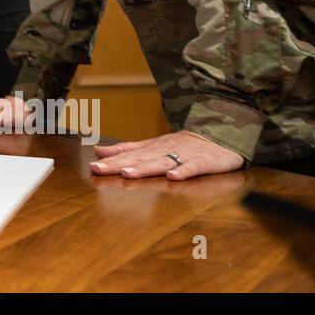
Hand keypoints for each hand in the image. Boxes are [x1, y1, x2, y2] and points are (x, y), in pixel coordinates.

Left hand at [90, 130, 244, 180]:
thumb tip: (98, 152)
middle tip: (100, 170)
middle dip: (120, 164)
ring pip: (162, 162)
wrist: (221, 136)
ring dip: (145, 168)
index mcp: (153, 148)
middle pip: (140, 158)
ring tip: (128, 173)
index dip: (111, 161)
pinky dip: (184, 171)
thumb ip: (127, 150)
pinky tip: (173, 177)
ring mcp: (184, 155)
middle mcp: (165, 150)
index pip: (129, 155)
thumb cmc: (184, 145)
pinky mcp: (204, 161)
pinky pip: (194, 167)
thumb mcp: (153, 146)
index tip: (93, 167)